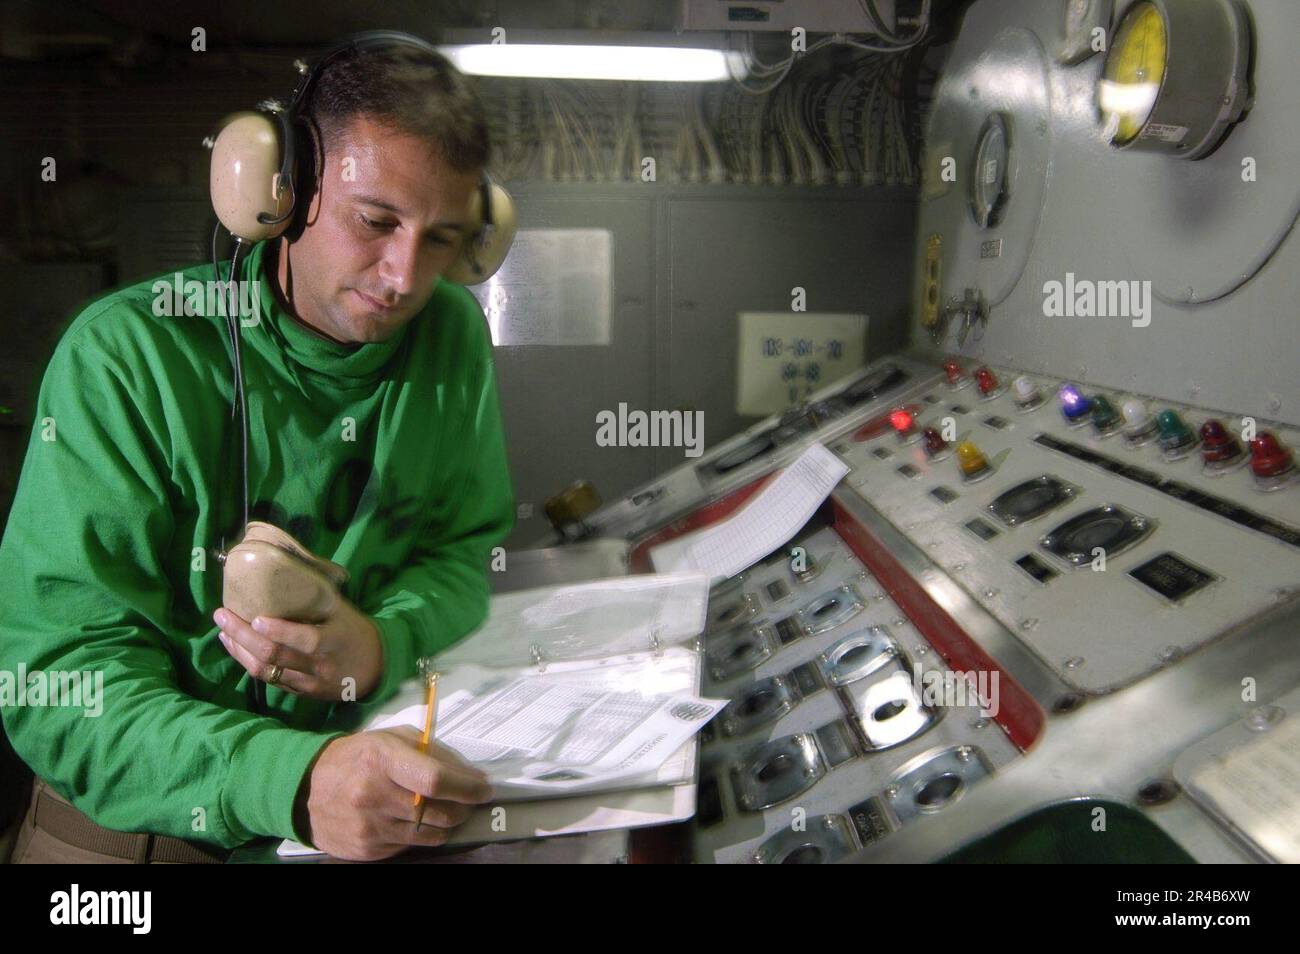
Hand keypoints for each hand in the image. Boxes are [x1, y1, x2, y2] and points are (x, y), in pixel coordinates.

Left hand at [214, 598, 383, 700]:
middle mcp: (320, 667)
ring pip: (266, 671)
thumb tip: (286, 571)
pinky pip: (269, 680)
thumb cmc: (356, 632)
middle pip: (275, 656)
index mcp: (335, 642)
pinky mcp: (301, 693)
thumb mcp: (344, 612)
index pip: (307, 641)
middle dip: (243, 636)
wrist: (376, 669)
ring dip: (240, 650)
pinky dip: (248, 662)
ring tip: (223, 630)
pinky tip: (236, 646)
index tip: (257, 618)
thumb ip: (318, 599)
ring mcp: (309, 683)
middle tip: (222, 615)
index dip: (281, 632)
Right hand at [298, 727, 492, 860]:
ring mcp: (370, 826)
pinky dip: (422, 835)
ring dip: (446, 823)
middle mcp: (374, 795)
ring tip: (446, 810)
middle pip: (438, 811)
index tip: (483, 788)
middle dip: (463, 806)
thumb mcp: (391, 738)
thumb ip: (431, 751)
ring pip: (430, 833)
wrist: (306, 788)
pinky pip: (410, 846)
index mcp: (382, 759)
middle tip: (469, 800)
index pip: (436, 779)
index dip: (467, 787)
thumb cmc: (357, 757)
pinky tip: (415, 821)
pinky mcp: (367, 849)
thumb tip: (469, 774)